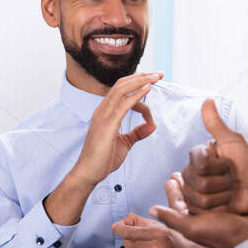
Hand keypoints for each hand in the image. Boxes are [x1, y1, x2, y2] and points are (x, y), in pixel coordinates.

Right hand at [67, 72, 161, 186]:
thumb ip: (137, 133)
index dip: (140, 93)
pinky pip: (124, 103)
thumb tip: (151, 126)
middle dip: (141, 77)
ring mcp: (103, 115)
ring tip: (157, 76)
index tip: (153, 106)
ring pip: (122, 89)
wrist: (88, 173)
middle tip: (159, 74)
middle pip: (121, 85)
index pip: (122, 94)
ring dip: (141, 80)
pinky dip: (137, 94)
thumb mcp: (124, 143)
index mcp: (104, 113)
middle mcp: (102, 110)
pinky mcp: (108, 123)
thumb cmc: (102, 160)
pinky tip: (148, 88)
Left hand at [110, 212, 226, 247]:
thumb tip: (115, 225)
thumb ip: (139, 222)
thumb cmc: (175, 242)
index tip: (118, 228)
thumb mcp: (162, 227)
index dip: (120, 228)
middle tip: (142, 242)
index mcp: (159, 234)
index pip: (128, 232)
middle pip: (126, 243)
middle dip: (131, 240)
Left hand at [151, 173, 247, 247]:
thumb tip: (150, 210)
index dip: (172, 192)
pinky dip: (209, 190)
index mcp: (186, 225)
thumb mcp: (192, 226)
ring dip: (193, 187)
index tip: (169, 180)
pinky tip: (209, 182)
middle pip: (185, 202)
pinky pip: (212, 200)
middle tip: (176, 175)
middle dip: (180, 188)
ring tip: (189, 175)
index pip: (174, 206)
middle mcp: (197, 222)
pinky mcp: (223, 214)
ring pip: (198, 200)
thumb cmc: (221, 234)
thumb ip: (172, 218)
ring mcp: (210, 218)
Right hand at [180, 99, 247, 217]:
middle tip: (232, 179)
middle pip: (199, 183)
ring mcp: (193, 192)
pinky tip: (225, 202)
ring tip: (229, 191)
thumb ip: (216, 124)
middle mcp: (191, 173)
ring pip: (201, 198)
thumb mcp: (234, 142)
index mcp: (198, 157)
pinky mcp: (197, 209)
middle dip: (223, 182)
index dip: (219, 166)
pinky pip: (202, 210)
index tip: (229, 164)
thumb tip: (207, 100)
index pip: (199, 163)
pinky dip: (220, 206)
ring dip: (223, 195)